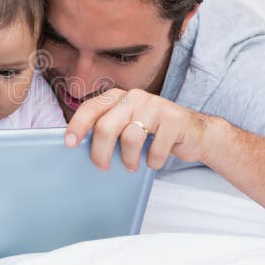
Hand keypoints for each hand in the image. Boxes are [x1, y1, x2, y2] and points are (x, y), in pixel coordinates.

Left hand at [65, 88, 216, 171]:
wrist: (195, 133)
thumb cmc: (153, 132)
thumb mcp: (126, 125)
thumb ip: (106, 129)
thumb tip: (78, 147)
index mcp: (117, 97)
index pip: (90, 108)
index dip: (77, 126)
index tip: (69, 144)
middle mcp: (134, 97)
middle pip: (106, 127)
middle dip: (100, 153)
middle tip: (102, 167)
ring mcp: (155, 105)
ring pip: (130, 139)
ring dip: (129, 160)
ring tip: (132, 165)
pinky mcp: (174, 119)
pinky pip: (155, 149)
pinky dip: (153, 161)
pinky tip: (154, 160)